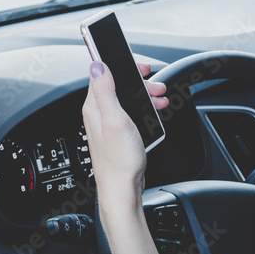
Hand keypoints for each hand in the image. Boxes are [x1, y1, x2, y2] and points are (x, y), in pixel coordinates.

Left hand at [82, 62, 166, 204]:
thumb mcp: (115, 119)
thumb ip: (105, 90)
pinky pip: (131, 113)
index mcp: (94, 106)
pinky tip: (154, 113)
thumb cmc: (119, 160)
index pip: (103, 74)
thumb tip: (97, 65)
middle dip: (139, 82)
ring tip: (160, 99)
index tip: (140, 67)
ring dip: (144, 95)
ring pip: (127, 100)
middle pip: (118, 86)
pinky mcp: (118, 134)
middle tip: (156, 85)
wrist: (123, 188)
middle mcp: (98, 114)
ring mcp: (108, 124)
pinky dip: (144, 109)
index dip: (122, 66)